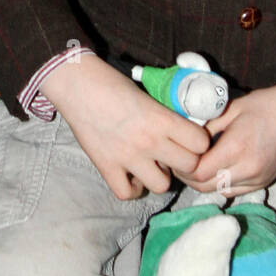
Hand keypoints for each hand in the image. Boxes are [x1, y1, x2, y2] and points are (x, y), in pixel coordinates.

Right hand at [40, 55, 209, 199]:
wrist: (75, 83)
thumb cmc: (111, 82)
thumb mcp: (147, 94)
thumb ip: (165, 115)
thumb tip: (180, 135)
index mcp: (160, 118)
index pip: (200, 143)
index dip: (198, 141)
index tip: (190, 137)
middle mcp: (148, 141)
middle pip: (188, 166)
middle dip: (185, 160)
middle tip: (174, 152)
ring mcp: (126, 157)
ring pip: (162, 185)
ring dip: (159, 175)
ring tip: (151, 163)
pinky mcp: (106, 167)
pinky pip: (128, 193)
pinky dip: (132, 187)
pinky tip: (130, 173)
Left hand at [177, 82, 275, 195]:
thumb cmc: (264, 106)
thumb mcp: (230, 109)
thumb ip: (207, 126)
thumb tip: (185, 138)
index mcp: (237, 148)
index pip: (199, 172)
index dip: (183, 167)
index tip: (175, 155)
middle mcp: (248, 169)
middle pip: (206, 187)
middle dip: (188, 177)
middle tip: (179, 162)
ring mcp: (258, 179)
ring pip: (219, 191)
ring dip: (204, 182)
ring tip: (195, 165)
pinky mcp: (264, 182)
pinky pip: (235, 191)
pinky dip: (221, 184)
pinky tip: (215, 169)